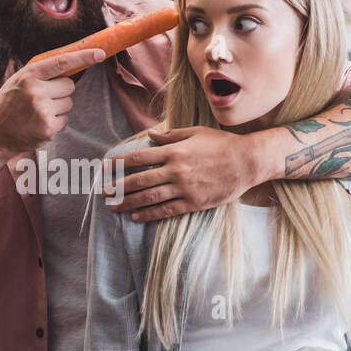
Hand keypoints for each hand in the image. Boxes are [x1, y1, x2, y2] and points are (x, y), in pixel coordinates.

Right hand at [0, 48, 104, 157]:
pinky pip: (65, 120)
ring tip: (37, 112)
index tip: (100, 53)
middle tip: (42, 99)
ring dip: (58, 107)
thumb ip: (40, 73)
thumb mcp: (17, 81)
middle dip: (61, 91)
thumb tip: (70, 63)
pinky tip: (38, 124)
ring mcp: (43, 111)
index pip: (62, 62)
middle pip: (70, 85)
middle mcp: (36, 91)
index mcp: (28, 75)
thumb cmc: (6, 106)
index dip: (83, 56)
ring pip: (68, 103)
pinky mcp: (48, 129)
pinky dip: (55, 122)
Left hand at [105, 126, 258, 220]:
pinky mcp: (193, 202)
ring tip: (114, 207)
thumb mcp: (195, 133)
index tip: (105, 168)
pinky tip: (136, 217)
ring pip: (150, 198)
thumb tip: (150, 136)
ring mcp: (184, 188)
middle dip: (118, 187)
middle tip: (103, 192)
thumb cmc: (221, 144)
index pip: (138, 157)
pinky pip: (167, 210)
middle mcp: (176, 170)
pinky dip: (150, 214)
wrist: (247, 162)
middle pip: (139, 180)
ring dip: (128, 203)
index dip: (118, 163)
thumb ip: (170, 136)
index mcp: (174, 151)